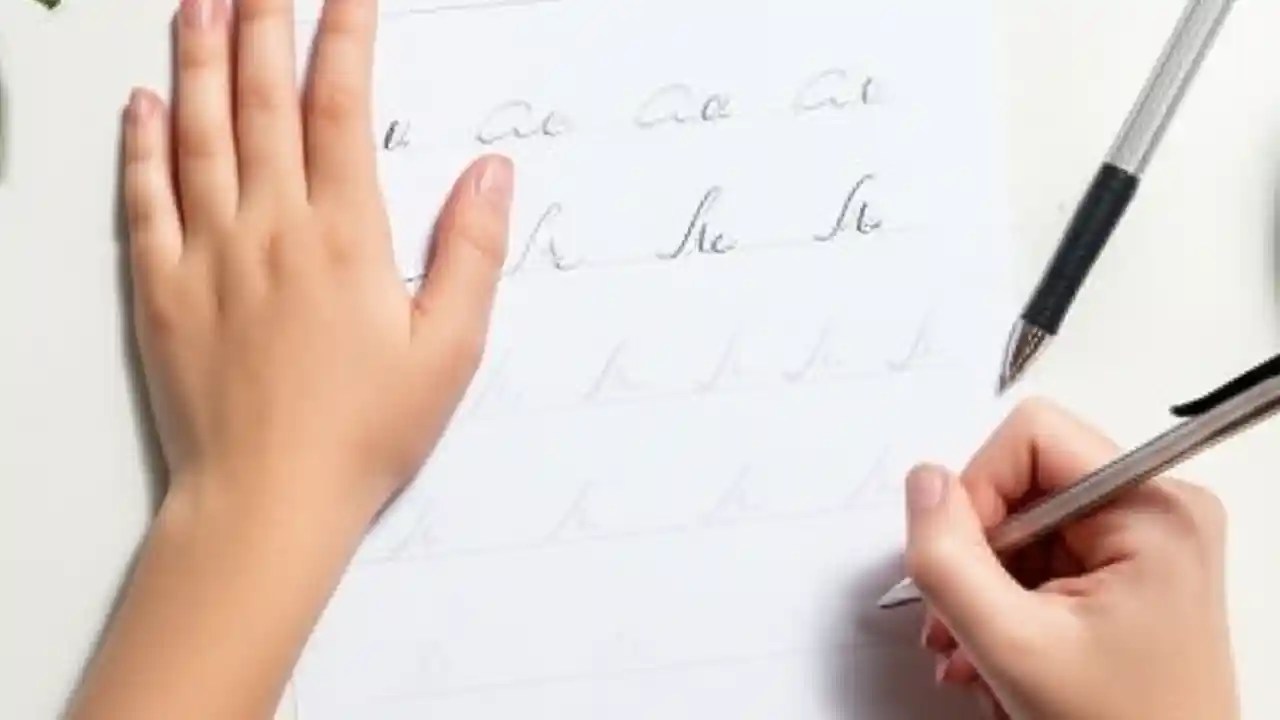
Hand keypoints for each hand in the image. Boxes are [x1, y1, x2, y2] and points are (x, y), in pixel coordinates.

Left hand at [71, 1, 509, 716]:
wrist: (267, 501)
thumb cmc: (363, 433)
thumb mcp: (449, 350)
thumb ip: (473, 252)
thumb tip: (491, 172)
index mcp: (344, 237)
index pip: (341, 109)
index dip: (344, 38)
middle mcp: (270, 228)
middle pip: (260, 100)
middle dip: (263, 23)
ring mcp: (209, 254)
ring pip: (197, 132)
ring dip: (196, 59)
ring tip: (200, 2)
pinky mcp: (162, 289)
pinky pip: (145, 198)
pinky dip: (141, 144)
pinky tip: (141, 103)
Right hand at [903, 400, 1236, 719]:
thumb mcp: (1014, 645)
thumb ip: (950, 559)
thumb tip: (923, 483)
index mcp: (1153, 510)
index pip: (1031, 436)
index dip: (977, 490)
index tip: (960, 558)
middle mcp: (1159, 511)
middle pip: (1023, 482)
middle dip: (975, 554)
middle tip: (954, 619)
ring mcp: (1147, 542)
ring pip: (1023, 525)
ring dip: (982, 588)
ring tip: (970, 652)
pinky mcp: (1130, 570)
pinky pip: (1043, 558)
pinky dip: (1006, 602)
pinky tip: (995, 654)